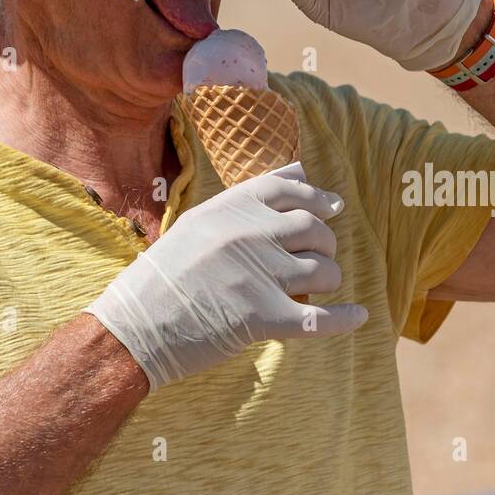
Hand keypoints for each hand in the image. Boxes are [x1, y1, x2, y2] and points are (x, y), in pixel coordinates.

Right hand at [83, 165, 367, 391]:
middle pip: (313, 228)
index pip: (288, 189)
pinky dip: (345, 318)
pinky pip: (320, 317)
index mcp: (229, 208)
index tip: (334, 206)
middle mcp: (248, 234)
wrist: (135, 326)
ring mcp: (258, 274)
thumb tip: (300, 168)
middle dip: (324, 242)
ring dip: (328, 278)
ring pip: (322, 269)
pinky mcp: (264, 317)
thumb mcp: (199, 223)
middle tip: (320, 255)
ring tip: (317, 287)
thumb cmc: (164, 276)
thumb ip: (248, 198)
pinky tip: (358, 316)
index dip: (317, 197)